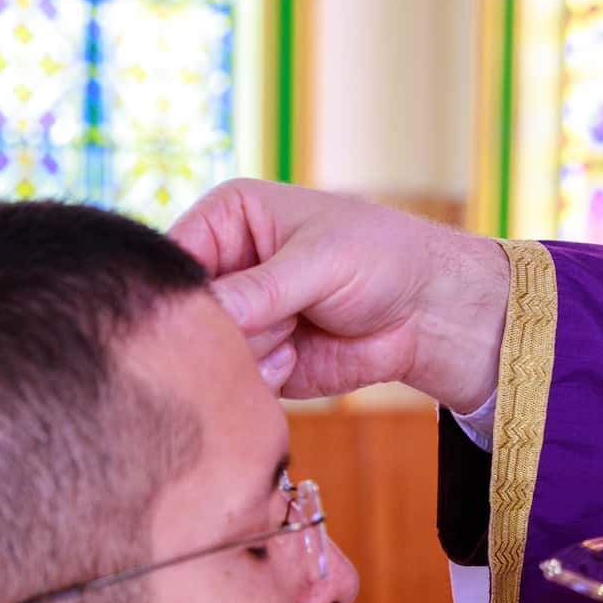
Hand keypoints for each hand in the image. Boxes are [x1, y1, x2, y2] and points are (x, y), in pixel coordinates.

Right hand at [169, 179, 509, 411]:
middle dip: (226, 327)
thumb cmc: (382, 259)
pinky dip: (264, 378)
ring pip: (209, 353)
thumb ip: (261, 289)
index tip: (218, 310)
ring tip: (297, 333)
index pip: (173, 259)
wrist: (428, 311)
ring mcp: (242, 320)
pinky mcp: (261, 361)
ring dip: (250, 353)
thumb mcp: (320, 261)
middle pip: (186, 313)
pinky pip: (238, 382)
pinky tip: (300, 357)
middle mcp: (226, 270)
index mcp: (227, 220)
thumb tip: (209, 314)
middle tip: (278, 321)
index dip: (183, 292)